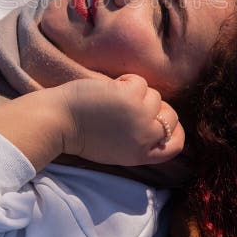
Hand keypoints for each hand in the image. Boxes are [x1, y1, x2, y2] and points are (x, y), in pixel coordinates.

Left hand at [57, 74, 183, 165]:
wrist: (60, 122)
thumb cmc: (82, 134)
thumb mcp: (117, 150)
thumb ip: (140, 141)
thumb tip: (157, 122)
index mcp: (141, 154)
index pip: (176, 145)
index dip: (174, 130)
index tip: (163, 120)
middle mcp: (145, 137)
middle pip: (170, 117)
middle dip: (154, 106)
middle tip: (133, 103)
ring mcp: (140, 115)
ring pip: (154, 95)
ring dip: (136, 92)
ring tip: (114, 98)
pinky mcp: (131, 96)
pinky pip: (139, 82)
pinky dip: (126, 81)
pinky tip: (109, 89)